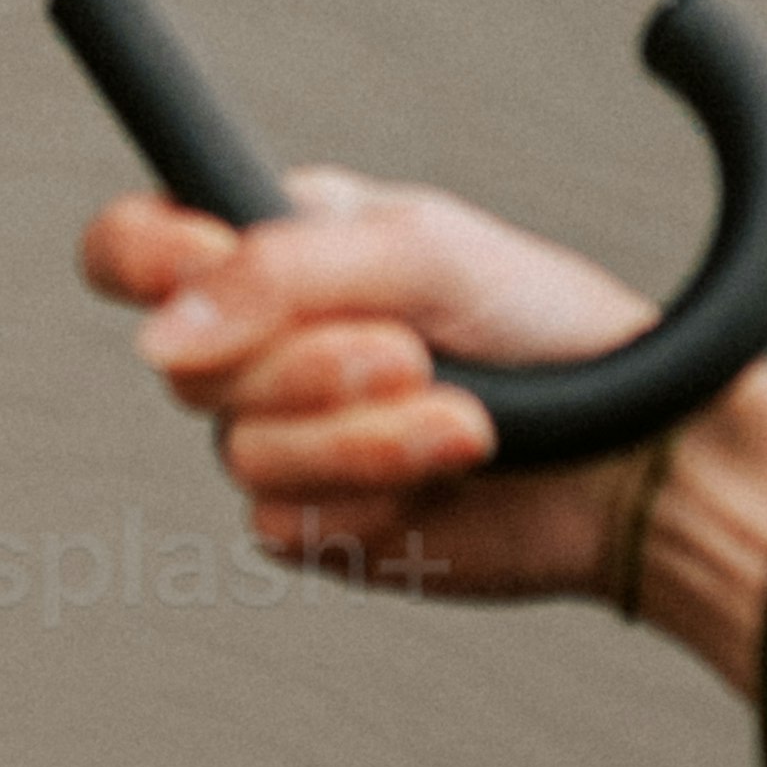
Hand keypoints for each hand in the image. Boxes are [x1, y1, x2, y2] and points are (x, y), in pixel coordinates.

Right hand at [78, 171, 766, 693]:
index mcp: (274, 249)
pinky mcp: (315, 520)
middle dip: (307, 364)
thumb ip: (278, 273)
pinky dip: (373, 493)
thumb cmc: (544, 329)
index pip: (132, 247)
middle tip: (410, 351)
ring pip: (240, 452)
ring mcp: (283, 438)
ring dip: (360, 437)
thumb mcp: (421, 251)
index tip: (202, 262)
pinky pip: (284, 520)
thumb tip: (158, 337)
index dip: (140, 259)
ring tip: (461, 420)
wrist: (634, 454)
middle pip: (186, 365)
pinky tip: (443, 478)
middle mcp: (263, 344)